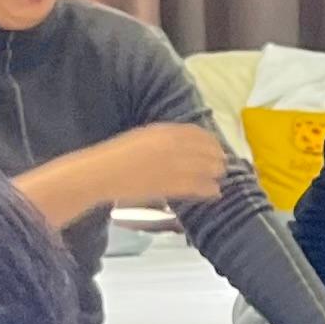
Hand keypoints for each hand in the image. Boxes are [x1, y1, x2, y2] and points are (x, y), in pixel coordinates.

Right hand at [109, 122, 228, 207]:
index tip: (216, 147)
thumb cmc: (117, 156)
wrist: (101, 173)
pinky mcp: (170, 185)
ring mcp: (172, 165)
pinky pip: (197, 186)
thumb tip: (182, 144)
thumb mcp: (142, 137)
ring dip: (215, 173)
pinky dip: (208, 190)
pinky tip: (214, 192)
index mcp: (163, 131)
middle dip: (217, 158)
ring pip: (206, 168)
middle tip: (222, 165)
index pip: (197, 133)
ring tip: (219, 178)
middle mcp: (172, 145)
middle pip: (206, 150)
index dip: (211, 141)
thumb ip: (163, 138)